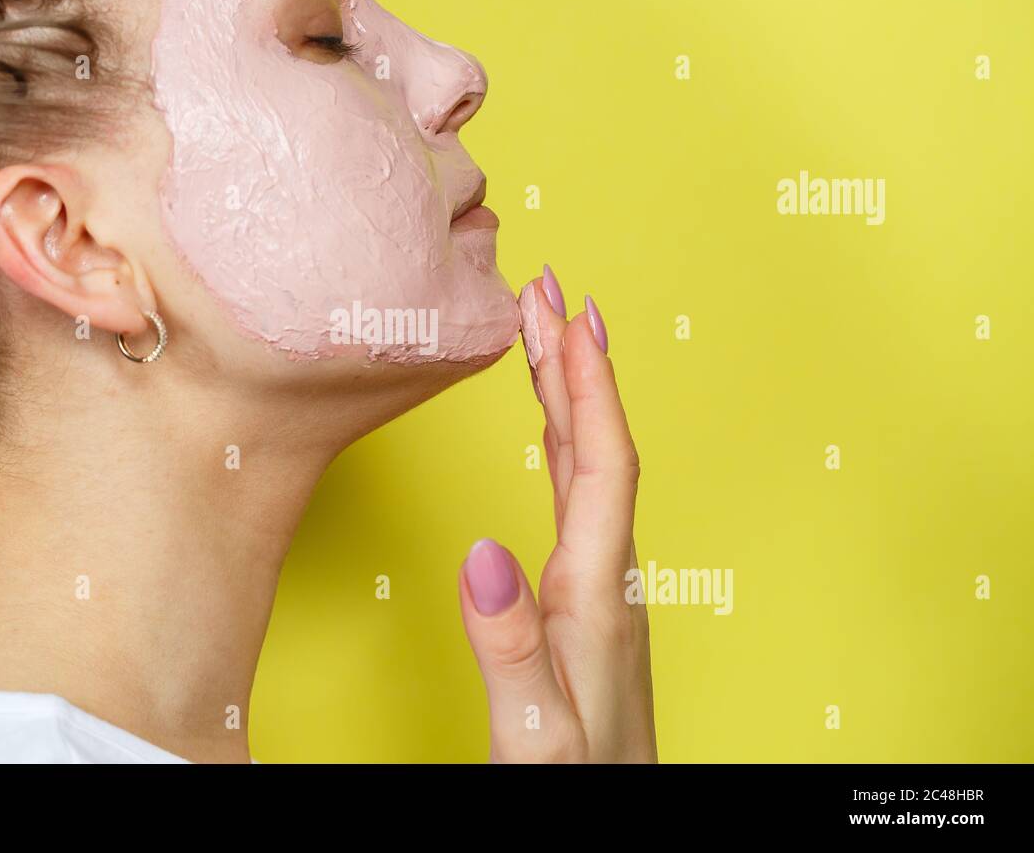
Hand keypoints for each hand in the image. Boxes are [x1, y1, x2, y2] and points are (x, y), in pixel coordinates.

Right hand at [458, 267, 656, 762]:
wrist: (608, 817)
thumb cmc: (573, 784)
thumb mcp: (535, 730)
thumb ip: (510, 646)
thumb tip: (482, 551)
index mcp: (598, 593)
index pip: (602, 463)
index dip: (587, 384)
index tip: (568, 313)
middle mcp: (607, 578)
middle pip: (598, 447)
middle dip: (574, 363)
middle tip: (549, 291)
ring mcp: (600, 589)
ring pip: (589, 467)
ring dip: (568, 395)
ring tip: (544, 339)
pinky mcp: (584, 603)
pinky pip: (579, 499)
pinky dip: (564, 447)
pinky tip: (553, 439)